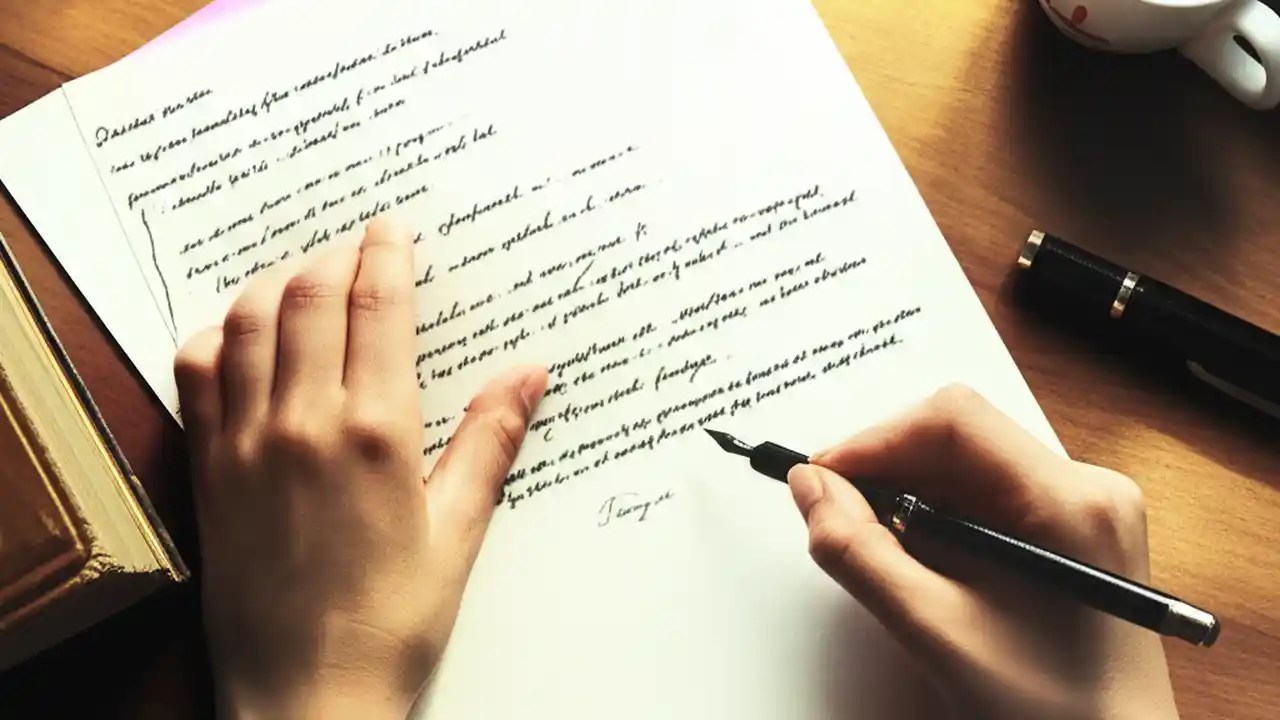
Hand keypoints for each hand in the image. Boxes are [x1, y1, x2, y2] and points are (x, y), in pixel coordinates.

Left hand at [174, 218, 546, 718]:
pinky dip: (218, 335)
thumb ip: (489, 441)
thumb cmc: (393, 622)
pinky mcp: (208, 471)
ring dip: (277, 283)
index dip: (385, 254)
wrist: (308, 696)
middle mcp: (304, 422)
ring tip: (306, 278)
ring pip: (247, 321)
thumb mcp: (458, 531)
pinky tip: (242, 336)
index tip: (392, 229)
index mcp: (377, 432)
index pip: (375, 307)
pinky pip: (197, 375)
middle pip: (309, 297)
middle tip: (358, 246)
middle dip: (336, 256)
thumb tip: (530, 374)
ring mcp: (246, 443)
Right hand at [788, 385, 1178, 719]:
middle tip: (843, 519)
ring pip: (970, 464)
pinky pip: (990, 493)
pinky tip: (933, 566)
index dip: (876, 439)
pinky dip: (943, 516)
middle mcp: (1088, 488)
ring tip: (894, 559)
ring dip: (914, 497)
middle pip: (961, 435)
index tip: (825, 477)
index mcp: (1070, 502)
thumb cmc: (1052, 710)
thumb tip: (810, 487)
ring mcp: (1087, 506)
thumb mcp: (936, 631)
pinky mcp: (1075, 527)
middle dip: (890, 469)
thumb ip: (860, 553)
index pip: (956, 421)